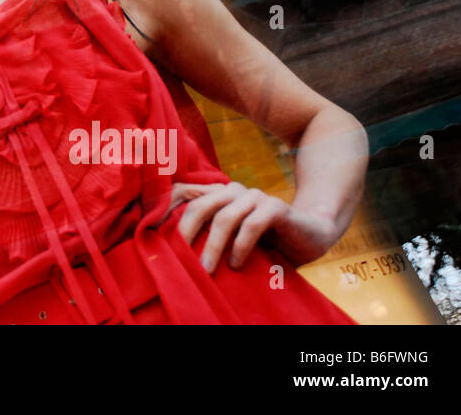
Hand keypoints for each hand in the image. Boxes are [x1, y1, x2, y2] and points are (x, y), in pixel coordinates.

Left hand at [156, 181, 339, 272]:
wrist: (311, 234)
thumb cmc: (264, 240)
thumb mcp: (230, 238)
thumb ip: (207, 235)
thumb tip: (169, 247)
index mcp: (218, 194)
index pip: (183, 192)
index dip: (165, 208)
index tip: (149, 231)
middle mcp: (233, 190)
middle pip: (199, 205)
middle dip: (185, 232)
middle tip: (178, 258)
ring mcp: (255, 196)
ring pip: (224, 217)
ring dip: (213, 246)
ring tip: (205, 270)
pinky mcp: (276, 207)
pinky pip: (252, 224)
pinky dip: (240, 245)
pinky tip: (236, 264)